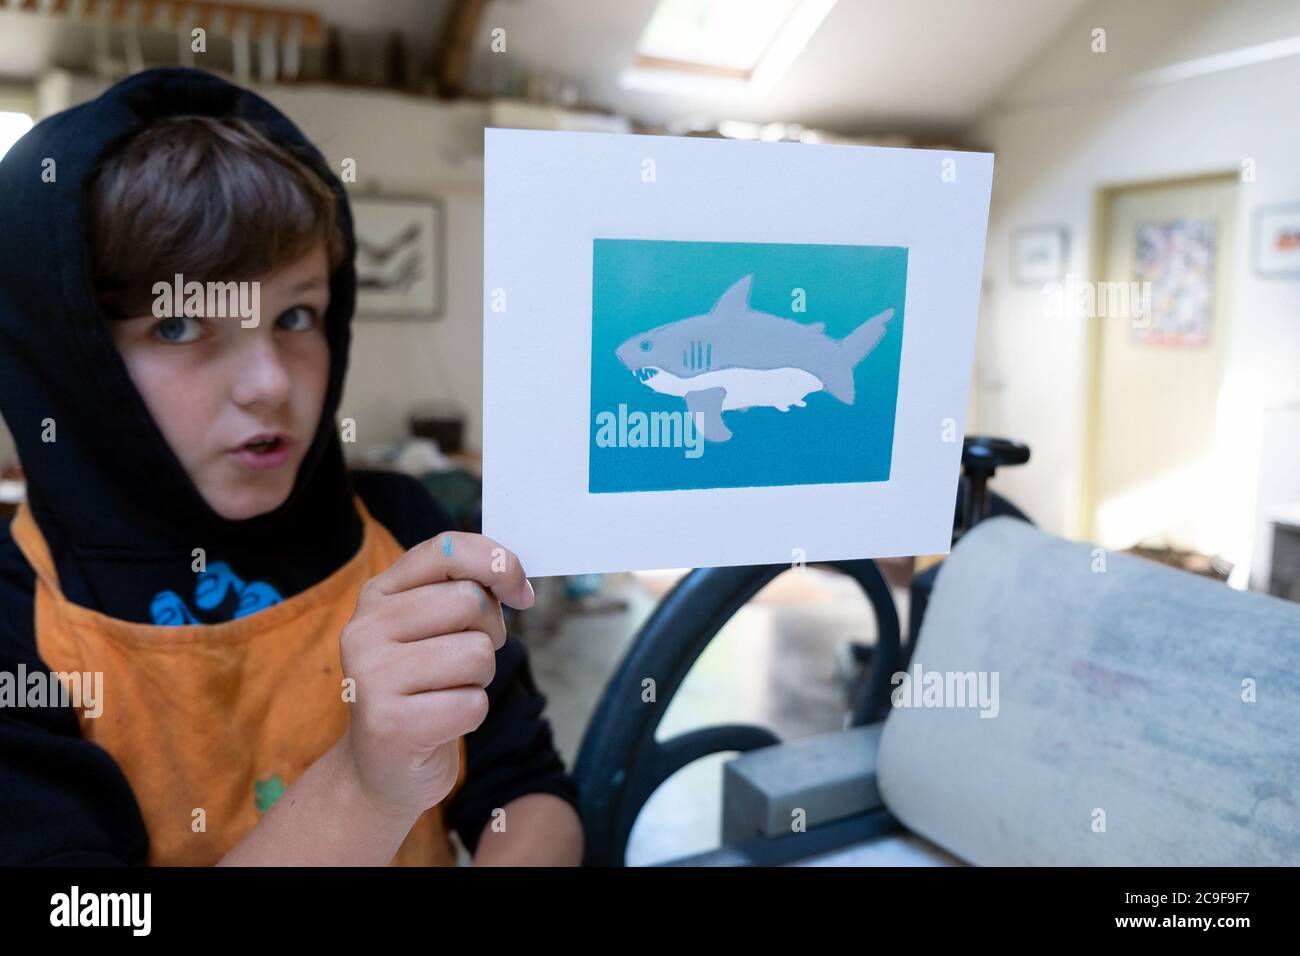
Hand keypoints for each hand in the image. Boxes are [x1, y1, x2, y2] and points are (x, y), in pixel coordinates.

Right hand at [339, 531, 534, 817]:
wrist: (382, 766)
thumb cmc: (422, 686)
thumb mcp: (432, 627)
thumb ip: (464, 589)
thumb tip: (513, 577)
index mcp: (378, 595)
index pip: (445, 549)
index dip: (496, 561)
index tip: (520, 591)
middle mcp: (365, 629)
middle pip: (470, 602)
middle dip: (489, 633)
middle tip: (466, 659)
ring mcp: (372, 676)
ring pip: (476, 653)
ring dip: (480, 678)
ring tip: (447, 690)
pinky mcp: (390, 724)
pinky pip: (473, 703)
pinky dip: (471, 714)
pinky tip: (441, 721)